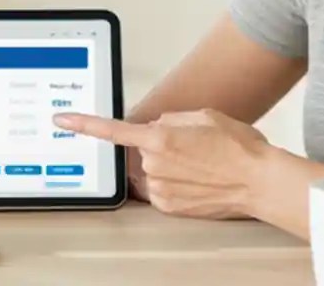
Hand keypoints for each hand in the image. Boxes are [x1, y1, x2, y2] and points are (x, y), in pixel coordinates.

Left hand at [54, 108, 269, 218]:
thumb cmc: (239, 147)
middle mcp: (155, 164)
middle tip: (192, 147)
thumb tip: (157, 125)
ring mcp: (161, 188)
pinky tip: (197, 180)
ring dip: (167, 164)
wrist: (260, 181)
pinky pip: (160, 188)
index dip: (84, 125)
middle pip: (143, 148)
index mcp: (161, 137)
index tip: (63, 120)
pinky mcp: (168, 206)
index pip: (113, 130)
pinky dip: (173, 183)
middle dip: (159, 143)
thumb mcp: (204, 116)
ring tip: (200, 165)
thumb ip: (171, 118)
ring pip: (152, 169)